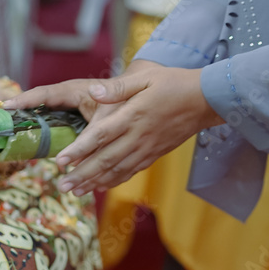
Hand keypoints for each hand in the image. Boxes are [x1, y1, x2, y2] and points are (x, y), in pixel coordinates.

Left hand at [5, 61, 222, 194]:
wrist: (208, 100)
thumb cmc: (174, 83)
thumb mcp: (146, 77)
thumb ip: (117, 87)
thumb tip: (93, 90)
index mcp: (132, 116)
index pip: (100, 136)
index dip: (79, 149)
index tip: (60, 161)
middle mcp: (138, 136)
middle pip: (105, 160)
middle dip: (81, 175)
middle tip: (61, 185)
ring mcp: (146, 148)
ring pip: (116, 170)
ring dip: (94, 183)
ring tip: (74, 192)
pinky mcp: (154, 154)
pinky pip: (130, 172)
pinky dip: (113, 182)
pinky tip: (99, 188)